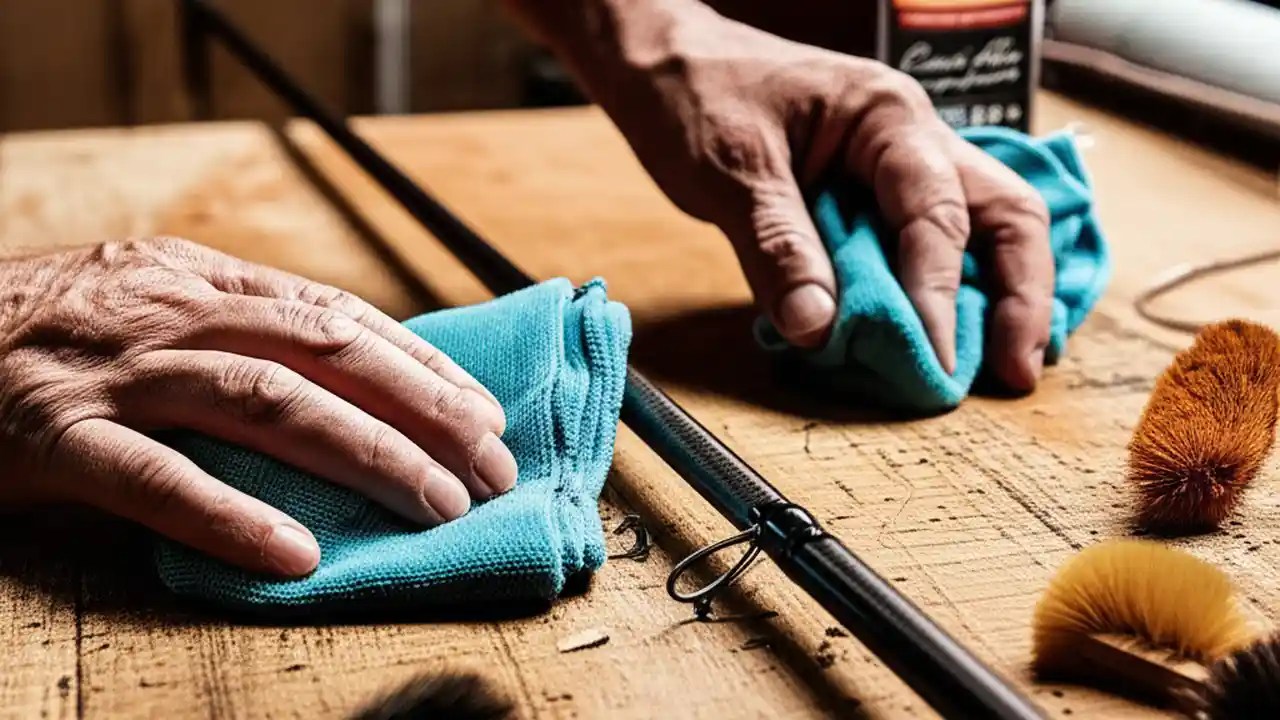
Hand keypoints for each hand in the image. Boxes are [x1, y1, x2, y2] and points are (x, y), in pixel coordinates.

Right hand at [0, 238, 516, 576]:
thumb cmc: (47, 331)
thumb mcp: (151, 301)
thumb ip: (240, 329)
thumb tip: (349, 378)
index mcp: (200, 279)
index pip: (337, 316)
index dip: (420, 364)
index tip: (483, 411)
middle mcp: (170, 313)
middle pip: (325, 351)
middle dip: (422, 409)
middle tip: (491, 467)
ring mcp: (113, 373)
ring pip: (264, 403)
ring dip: (364, 453)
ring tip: (435, 504)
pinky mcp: (53, 438)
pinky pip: (153, 480)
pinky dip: (230, 517)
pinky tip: (296, 556)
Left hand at [508, 0, 1053, 388]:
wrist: (665, 65)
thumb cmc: (697, 95)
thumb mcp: (730, 173)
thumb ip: (777, 248)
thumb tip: (818, 328)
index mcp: (887, 117)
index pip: (936, 213)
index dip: (940, 292)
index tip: (934, 357)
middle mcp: (912, 139)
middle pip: (1003, 213)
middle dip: (1022, 293)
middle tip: (1016, 371)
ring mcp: (899, 170)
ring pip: (981, 229)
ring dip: (997, 297)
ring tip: (1002, 367)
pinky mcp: (873, 200)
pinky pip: (928, 247)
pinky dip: (943, 294)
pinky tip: (940, 339)